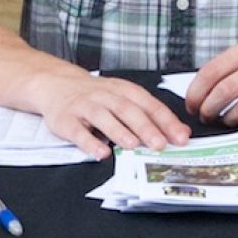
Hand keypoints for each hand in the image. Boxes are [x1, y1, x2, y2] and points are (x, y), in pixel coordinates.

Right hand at [34, 74, 188, 159]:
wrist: (57, 84)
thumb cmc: (97, 95)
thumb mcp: (125, 97)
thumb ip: (150, 114)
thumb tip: (180, 133)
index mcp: (125, 91)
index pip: (149, 105)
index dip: (166, 121)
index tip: (181, 137)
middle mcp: (106, 96)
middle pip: (128, 110)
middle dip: (146, 127)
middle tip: (160, 144)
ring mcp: (85, 106)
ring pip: (104, 117)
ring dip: (119, 131)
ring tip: (133, 145)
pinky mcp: (66, 120)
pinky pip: (78, 131)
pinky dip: (89, 142)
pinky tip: (100, 152)